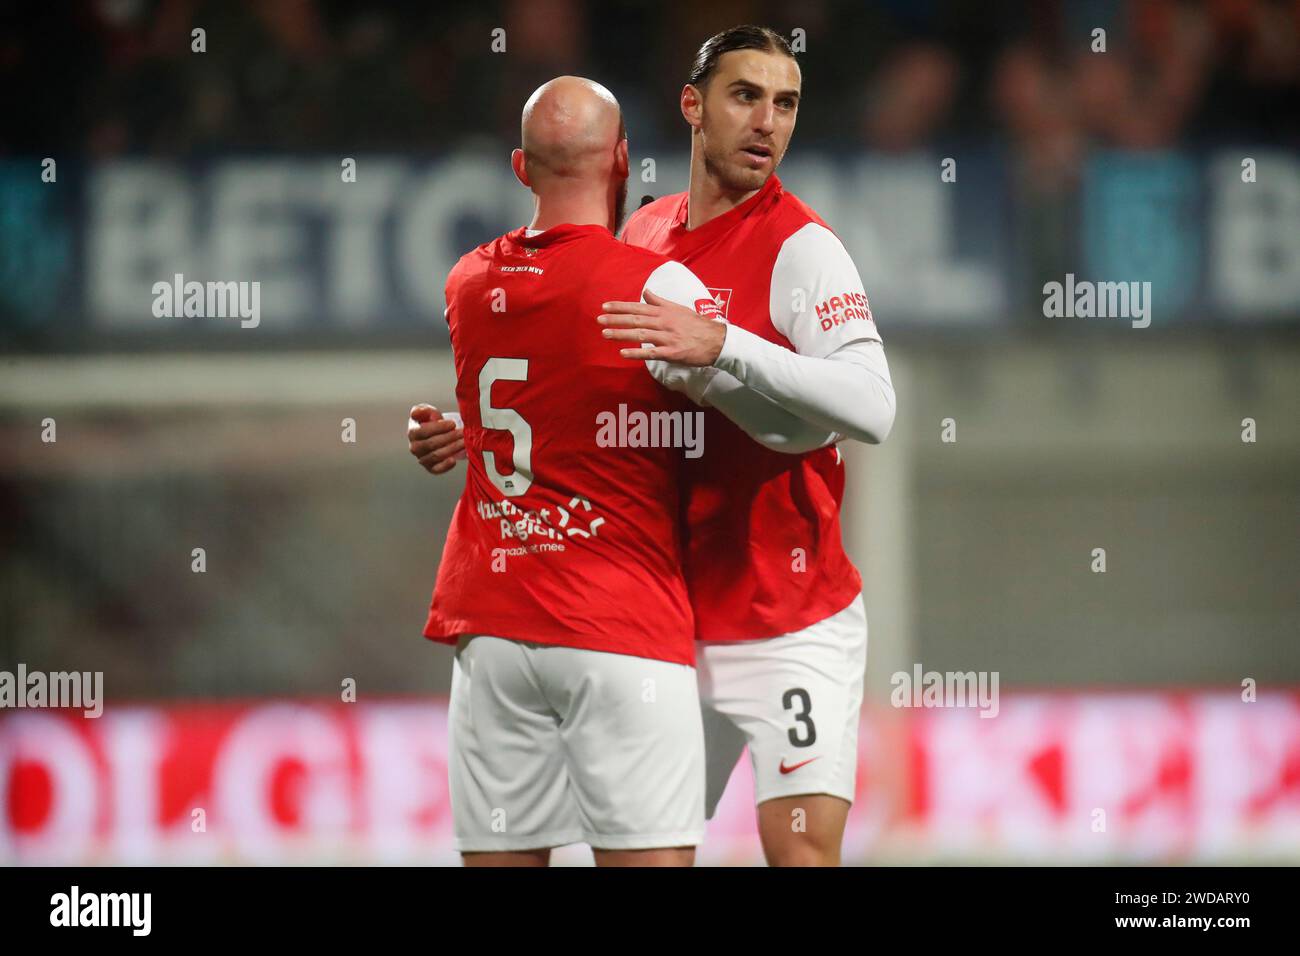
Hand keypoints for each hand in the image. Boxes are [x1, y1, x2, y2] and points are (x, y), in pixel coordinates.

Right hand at [407, 404, 464, 474]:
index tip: (452, 424)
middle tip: (462, 432)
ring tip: (463, 442)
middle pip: (431, 444)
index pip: (423, 431)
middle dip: (449, 437)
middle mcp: (415, 447)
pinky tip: (454, 460)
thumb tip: (417, 412)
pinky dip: (445, 466)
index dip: (438, 428)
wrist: (437, 435)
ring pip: (436, 455)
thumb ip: (421, 410)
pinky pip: (436, 469)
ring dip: (452, 449)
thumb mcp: (427, 412)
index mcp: (412, 433)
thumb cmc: (431, 422)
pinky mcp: (430, 467)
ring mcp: (422, 458)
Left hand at [597, 289, 726, 365]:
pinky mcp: (672, 352)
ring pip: (641, 334)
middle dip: (616, 319)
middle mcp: (664, 323)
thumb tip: (646, 292)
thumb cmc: (697, 325)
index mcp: (664, 312)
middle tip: (599, 319)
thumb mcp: (678, 308)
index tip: (605, 306)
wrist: (717, 340)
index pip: (638, 307)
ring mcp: (667, 338)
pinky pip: (651, 353)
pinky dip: (637, 353)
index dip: (621, 307)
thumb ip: (660, 302)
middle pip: (636, 319)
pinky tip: (623, 353)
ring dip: (622, 334)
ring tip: (605, 334)